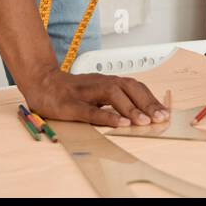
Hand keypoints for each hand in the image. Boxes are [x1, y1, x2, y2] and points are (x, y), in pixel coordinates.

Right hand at [21, 68, 169, 127]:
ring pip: (113, 95)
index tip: (165, 113)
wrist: (40, 82)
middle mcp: (99, 83)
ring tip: (144, 122)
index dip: (151, 98)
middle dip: (147, 103)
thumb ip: (113, 101)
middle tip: (161, 118)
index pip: (134, 87)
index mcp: (107, 81)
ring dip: (131, 108)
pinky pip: (91, 110)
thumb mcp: (95, 94)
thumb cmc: (71, 91)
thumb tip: (139, 114)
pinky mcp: (70, 103)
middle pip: (129, 88)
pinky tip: (119, 124)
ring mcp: (85, 92)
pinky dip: (107, 116)